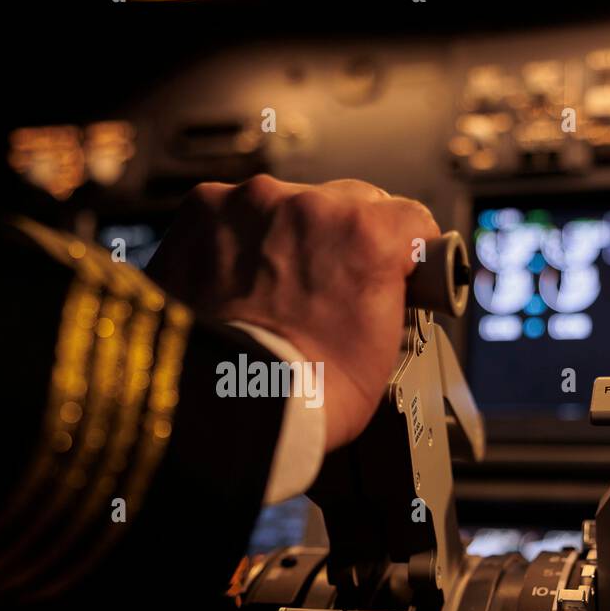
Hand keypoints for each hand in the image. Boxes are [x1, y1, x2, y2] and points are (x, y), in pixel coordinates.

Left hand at [148, 175, 439, 451]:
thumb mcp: (386, 345)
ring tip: (270, 293)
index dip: (400, 251)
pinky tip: (232, 282)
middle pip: (345, 202)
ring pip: (285, 205)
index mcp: (365, 235)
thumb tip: (376, 278)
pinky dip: (234, 242)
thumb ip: (387, 287)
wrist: (228, 408)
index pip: (407, 219)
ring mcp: (251, 204)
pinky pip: (233, 213)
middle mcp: (309, 206)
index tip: (390, 269)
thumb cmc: (307, 394)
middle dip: (340, 242)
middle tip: (325, 291)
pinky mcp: (202, 212)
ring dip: (284, 239)